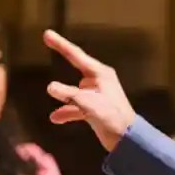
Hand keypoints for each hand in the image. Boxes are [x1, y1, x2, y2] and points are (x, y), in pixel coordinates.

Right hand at [42, 30, 136, 151]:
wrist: (127, 140)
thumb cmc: (112, 117)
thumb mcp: (88, 104)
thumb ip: (69, 95)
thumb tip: (50, 87)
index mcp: (100, 74)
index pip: (76, 55)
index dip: (60, 45)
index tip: (47, 34)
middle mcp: (98, 81)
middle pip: (74, 70)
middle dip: (63, 61)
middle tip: (48, 42)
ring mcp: (96, 95)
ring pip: (73, 92)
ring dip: (64, 98)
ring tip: (53, 108)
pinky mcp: (94, 109)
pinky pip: (75, 107)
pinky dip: (66, 112)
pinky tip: (55, 118)